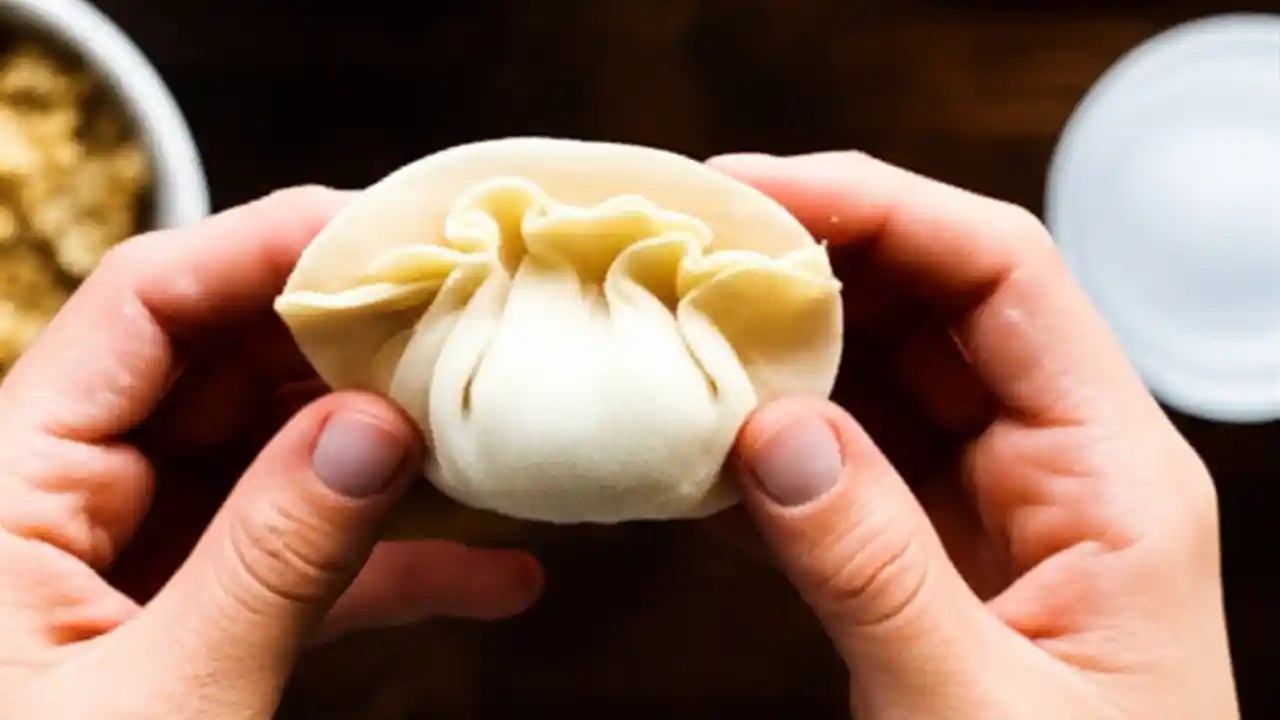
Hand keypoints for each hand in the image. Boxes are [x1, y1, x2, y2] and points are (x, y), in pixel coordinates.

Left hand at [0, 188, 542, 717]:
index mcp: (7, 481)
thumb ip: (272, 558)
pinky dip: (393, 565)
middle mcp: (70, 494)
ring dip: (386, 447)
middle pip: (222, 363)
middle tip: (471, 315)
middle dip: (350, 341)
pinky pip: (299, 559)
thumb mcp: (161, 706)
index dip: (267, 247)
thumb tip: (378, 426)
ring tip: (496, 426)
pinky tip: (499, 580)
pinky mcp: (194, 617)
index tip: (395, 233)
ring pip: (274, 453)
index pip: (144, 305)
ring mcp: (140, 555)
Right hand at [712, 153, 1237, 718]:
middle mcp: (1059, 467)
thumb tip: (769, 429)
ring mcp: (996, 508)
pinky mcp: (939, 556)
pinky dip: (778, 436)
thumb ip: (870, 565)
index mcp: (1115, 478)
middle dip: (818, 256)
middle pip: (939, 303)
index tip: (757, 195)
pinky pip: (855, 459)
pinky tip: (707, 434)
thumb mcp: (972, 712)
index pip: (1005, 276)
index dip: (882, 210)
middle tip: (694, 244)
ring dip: (788, 345)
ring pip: (888, 375)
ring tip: (682, 321)